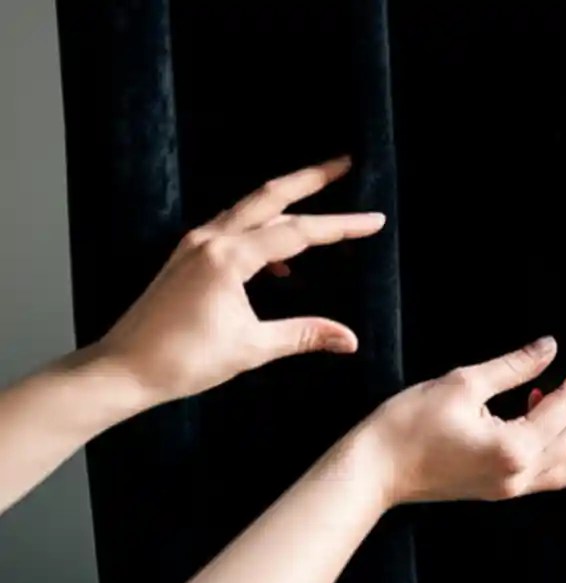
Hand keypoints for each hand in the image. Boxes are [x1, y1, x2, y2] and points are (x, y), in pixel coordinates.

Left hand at [92, 157, 383, 403]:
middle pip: (270, 196)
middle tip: (345, 163)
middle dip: (310, 179)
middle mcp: (210, 240)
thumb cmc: (181, 360)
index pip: (298, 233)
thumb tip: (350, 339)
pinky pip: (233, 229)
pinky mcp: (187, 257)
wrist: (123, 369)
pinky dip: (263, 231)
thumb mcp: (251, 348)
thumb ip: (304, 335)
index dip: (341, 225)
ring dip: (287, 200)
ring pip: (250, 209)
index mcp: (228, 257)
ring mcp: (195, 245)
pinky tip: (280, 261)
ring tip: (319, 197)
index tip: (375, 219)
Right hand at [347, 337, 565, 505]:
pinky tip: (544, 413)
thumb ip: (514, 367)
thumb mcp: (462, 384)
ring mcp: (512, 488)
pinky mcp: (501, 490)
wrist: (373, 471)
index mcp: (514, 449)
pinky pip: (551, 473)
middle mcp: (520, 475)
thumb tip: (551, 347)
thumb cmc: (407, 425)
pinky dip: (563, 445)